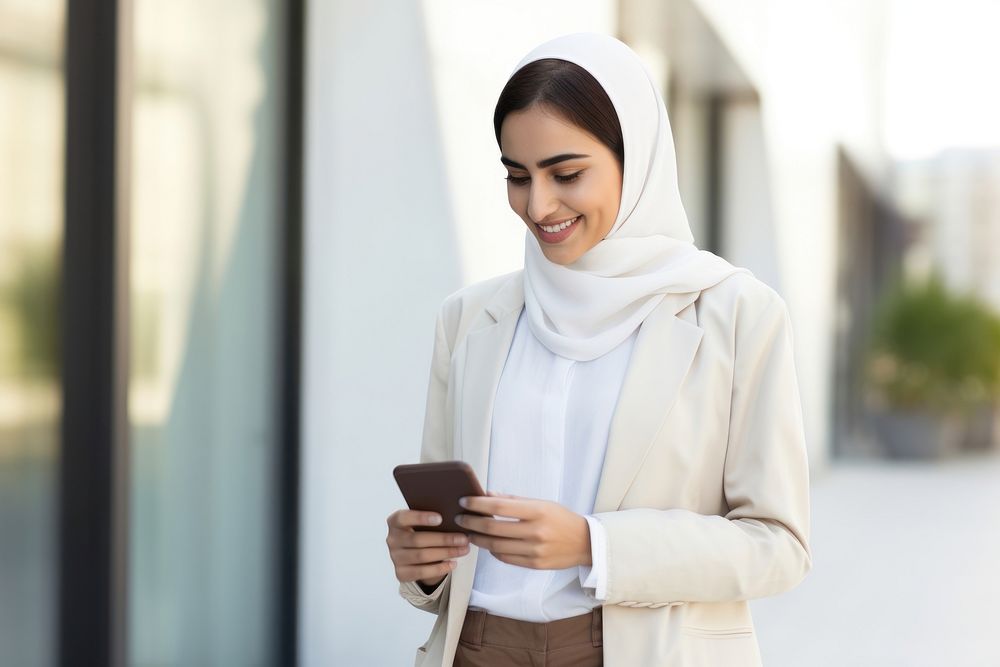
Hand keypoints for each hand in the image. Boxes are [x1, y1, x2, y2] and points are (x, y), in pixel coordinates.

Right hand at [386, 509, 469, 587]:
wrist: (415, 552)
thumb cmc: (422, 531)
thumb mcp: (423, 522)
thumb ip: (433, 517)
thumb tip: (456, 516)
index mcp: (395, 522)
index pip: (403, 518)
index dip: (420, 518)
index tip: (441, 518)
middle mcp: (392, 540)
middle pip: (417, 540)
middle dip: (443, 539)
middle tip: (463, 539)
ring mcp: (395, 558)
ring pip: (422, 556)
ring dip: (445, 553)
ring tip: (463, 550)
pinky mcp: (401, 573)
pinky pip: (421, 572)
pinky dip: (439, 568)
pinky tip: (453, 564)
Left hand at [455, 491, 591, 569]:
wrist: (585, 542)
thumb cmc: (560, 518)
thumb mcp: (541, 503)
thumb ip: (514, 500)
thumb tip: (487, 495)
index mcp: (537, 511)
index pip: (499, 507)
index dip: (478, 504)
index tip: (464, 501)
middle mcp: (535, 531)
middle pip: (493, 528)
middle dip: (472, 522)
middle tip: (460, 518)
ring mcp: (534, 550)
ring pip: (496, 546)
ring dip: (478, 538)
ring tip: (469, 531)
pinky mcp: (534, 564)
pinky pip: (505, 558)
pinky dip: (493, 551)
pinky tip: (487, 544)